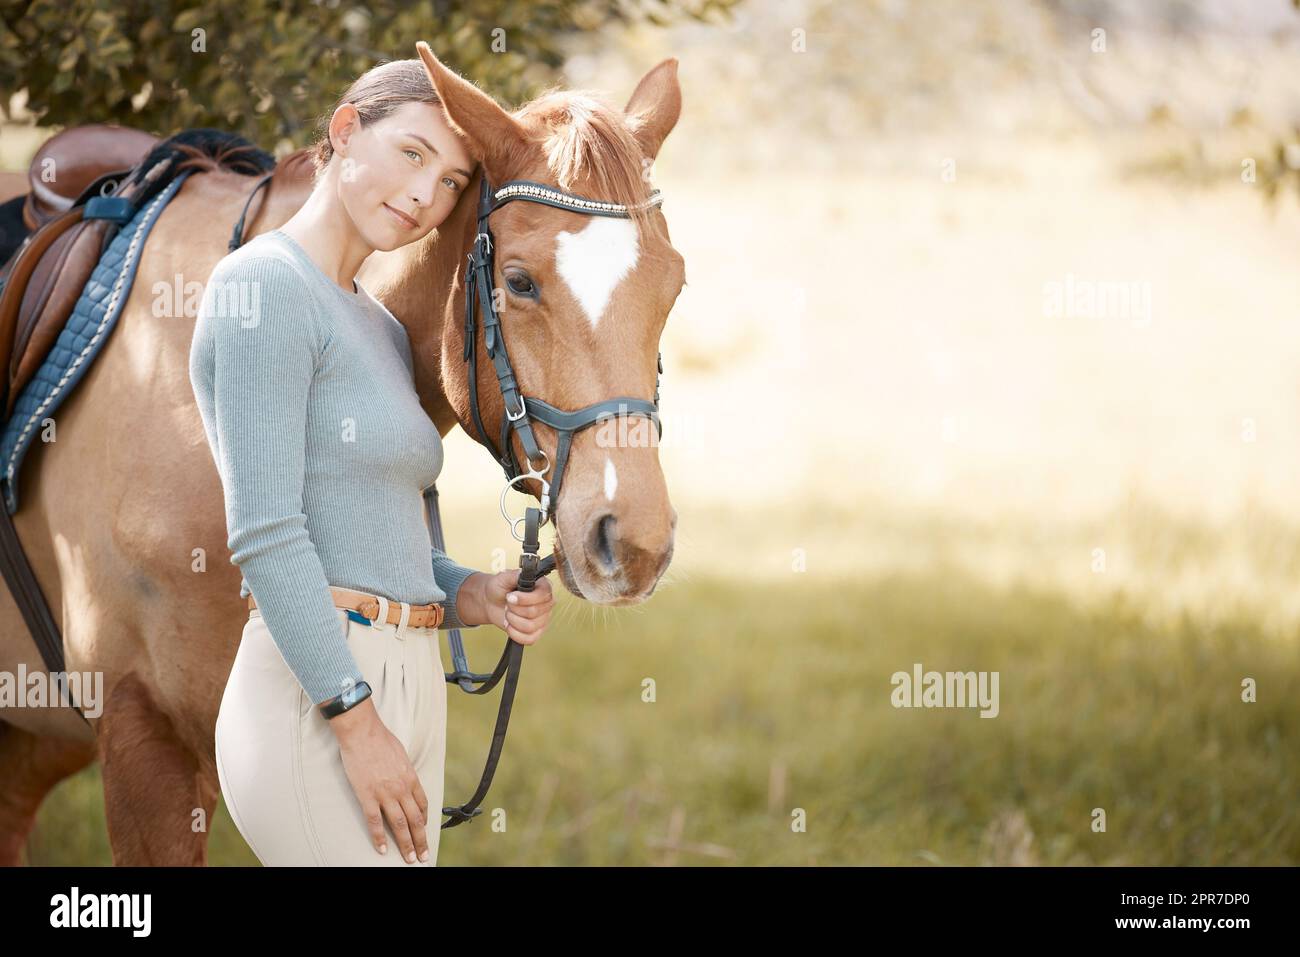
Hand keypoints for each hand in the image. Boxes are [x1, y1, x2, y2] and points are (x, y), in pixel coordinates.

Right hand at [329, 699, 429, 862]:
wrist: (363, 733)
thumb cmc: (380, 740)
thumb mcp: (401, 755)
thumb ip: (404, 771)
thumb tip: (404, 779)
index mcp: (411, 778)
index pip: (422, 804)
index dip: (424, 820)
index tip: (424, 830)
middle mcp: (402, 789)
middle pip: (415, 820)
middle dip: (421, 840)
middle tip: (423, 856)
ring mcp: (385, 794)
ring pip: (399, 825)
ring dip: (406, 844)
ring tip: (410, 859)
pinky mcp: (368, 796)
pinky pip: (375, 822)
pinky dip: (379, 838)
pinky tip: (383, 850)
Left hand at [481, 569, 552, 644]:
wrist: (491, 601)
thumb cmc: (499, 588)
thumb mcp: (504, 577)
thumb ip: (515, 574)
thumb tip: (525, 575)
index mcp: (543, 587)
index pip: (543, 595)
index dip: (525, 598)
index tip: (510, 596)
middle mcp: (546, 603)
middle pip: (534, 612)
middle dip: (514, 609)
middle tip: (508, 604)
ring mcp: (543, 619)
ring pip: (530, 626)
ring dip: (513, 621)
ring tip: (508, 613)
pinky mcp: (536, 632)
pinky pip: (529, 639)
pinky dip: (515, 633)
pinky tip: (510, 625)